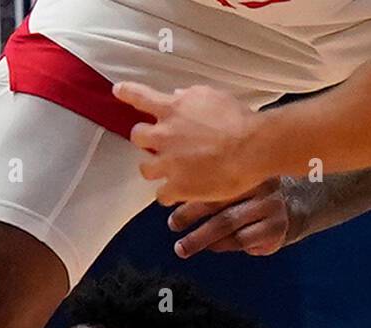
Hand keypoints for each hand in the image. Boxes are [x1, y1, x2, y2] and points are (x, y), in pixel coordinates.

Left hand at [114, 82, 268, 203]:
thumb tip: (179, 95)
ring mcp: (168, 163)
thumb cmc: (238, 120)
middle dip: (144, 138)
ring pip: (145, 169)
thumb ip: (191, 97)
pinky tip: (176, 193)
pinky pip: (161, 195)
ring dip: (153, 168)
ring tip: (166, 171)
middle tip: (156, 143)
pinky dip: (168, 194)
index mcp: (172, 109)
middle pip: (137, 136)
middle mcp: (164, 135)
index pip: (140, 96)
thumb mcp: (213, 96)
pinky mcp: (177, 186)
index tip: (118, 90)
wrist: (252, 147)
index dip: (127, 93)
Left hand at [168, 179, 289, 258]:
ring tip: (182, 247)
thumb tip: (173, 189)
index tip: (168, 202)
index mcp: (248, 167)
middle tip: (172, 225)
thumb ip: (213, 181)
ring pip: (228, 225)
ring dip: (200, 238)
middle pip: (218, 202)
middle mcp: (260, 185)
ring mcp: (270, 208)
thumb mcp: (238, 179)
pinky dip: (223, 245)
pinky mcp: (275, 229)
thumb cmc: (254, 195)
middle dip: (189, 216)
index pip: (213, 178)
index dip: (187, 192)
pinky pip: (242, 240)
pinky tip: (212, 246)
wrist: (294, 207)